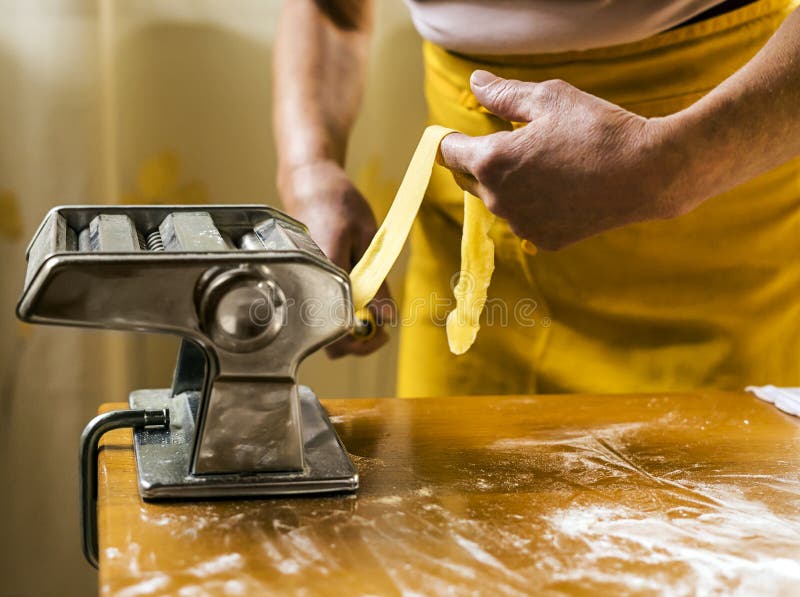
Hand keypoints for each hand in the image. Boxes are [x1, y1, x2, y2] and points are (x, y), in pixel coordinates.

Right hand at [280, 160, 395, 357]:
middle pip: (328, 339)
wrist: (308, 185)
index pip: (340, 326)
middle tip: (380, 331)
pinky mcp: (303, 283)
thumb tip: (387, 318)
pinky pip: (319, 313)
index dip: (363, 338)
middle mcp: (308, 285)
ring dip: (347, 334)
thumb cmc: (340, 204)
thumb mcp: (369, 238)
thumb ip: (377, 281)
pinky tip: (355, 303)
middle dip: (357, 343)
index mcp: (325, 273)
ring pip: (322, 330)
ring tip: (369, 318)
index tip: (383, 332)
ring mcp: (302, 286)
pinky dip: (338, 317)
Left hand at [439, 70, 685, 249]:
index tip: (464, 132)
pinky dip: (536, 204)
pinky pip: (527, 219)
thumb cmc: (597, 129)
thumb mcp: (549, 98)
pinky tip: (565, 189)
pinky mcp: (544, 239)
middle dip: (480, 161)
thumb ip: (503, 94)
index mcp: (491, 161)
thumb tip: (475, 83)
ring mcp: (521, 223)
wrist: (647, 173)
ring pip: (500, 200)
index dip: (453, 138)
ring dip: (510, 184)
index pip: (448, 151)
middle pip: (469, 178)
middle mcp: (498, 199)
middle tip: (513, 143)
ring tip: (548, 164)